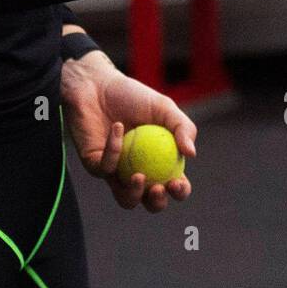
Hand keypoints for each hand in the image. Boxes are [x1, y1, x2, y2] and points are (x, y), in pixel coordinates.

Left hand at [60, 52, 197, 212]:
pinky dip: (114, 149)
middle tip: (159, 187)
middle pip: (150, 202)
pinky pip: (105, 167)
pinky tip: (118, 127)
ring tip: (139, 175)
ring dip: (133, 194)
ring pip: (126, 198)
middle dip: (157, 203)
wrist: (97, 85)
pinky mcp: (94, 165)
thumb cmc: (133, 96)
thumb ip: (182, 127)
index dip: (180, 191)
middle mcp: (139, 171)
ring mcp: (116, 172)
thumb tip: (191, 154)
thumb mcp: (164, 107)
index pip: (175, 185)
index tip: (177, 183)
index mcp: (160, 162)